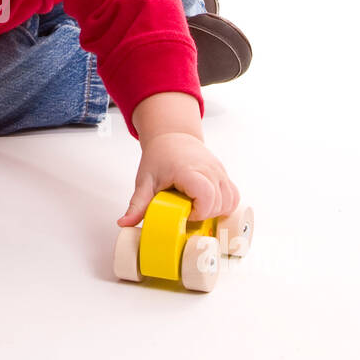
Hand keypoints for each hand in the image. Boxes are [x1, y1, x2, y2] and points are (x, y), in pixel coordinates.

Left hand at [117, 132, 239, 227]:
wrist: (172, 136)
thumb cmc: (160, 156)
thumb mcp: (145, 181)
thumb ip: (137, 205)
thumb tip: (125, 223)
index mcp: (189, 170)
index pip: (206, 195)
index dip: (199, 211)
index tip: (185, 212)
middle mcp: (209, 169)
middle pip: (220, 202)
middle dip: (205, 215)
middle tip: (188, 213)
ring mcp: (219, 171)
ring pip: (231, 200)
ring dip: (216, 211)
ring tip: (197, 209)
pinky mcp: (224, 174)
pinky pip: (233, 195)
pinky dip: (225, 205)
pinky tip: (209, 206)